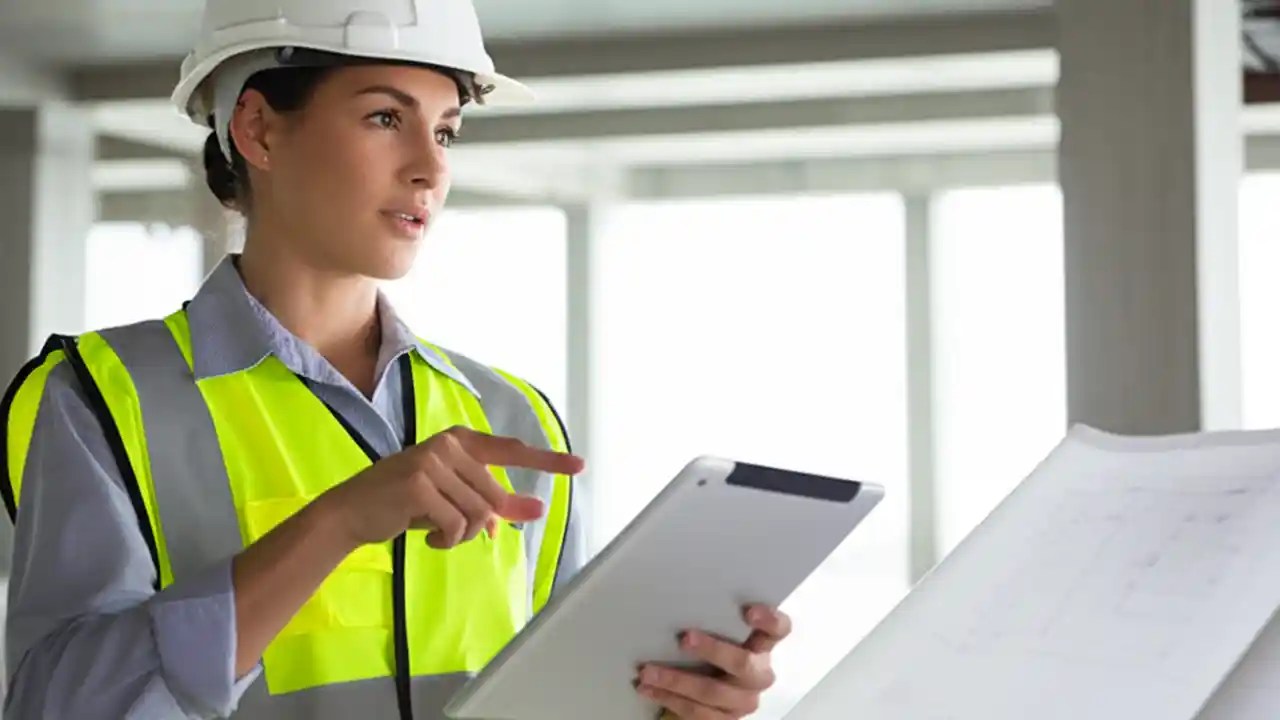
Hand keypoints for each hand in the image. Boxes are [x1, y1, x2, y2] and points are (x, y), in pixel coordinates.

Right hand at [318, 426, 584, 549]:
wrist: (353, 512)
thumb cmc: (406, 504)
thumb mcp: (453, 499)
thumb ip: (495, 502)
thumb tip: (537, 509)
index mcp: (460, 440)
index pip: (511, 450)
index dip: (548, 460)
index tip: (580, 466)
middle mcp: (448, 445)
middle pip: (493, 497)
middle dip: (480, 523)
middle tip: (450, 529)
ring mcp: (432, 461)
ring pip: (478, 514)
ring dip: (461, 535)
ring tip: (437, 532)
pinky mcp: (419, 484)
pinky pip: (457, 525)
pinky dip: (447, 541)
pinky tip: (428, 539)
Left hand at [636, 605, 792, 718]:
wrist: (719, 694)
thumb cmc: (716, 653)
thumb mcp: (722, 634)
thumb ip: (715, 619)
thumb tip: (677, 589)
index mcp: (763, 647)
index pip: (778, 630)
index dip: (769, 621)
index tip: (749, 610)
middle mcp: (759, 674)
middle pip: (743, 663)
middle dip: (712, 650)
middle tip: (685, 639)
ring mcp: (744, 701)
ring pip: (713, 692)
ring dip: (676, 681)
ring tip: (648, 672)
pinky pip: (697, 713)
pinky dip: (670, 699)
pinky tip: (649, 689)